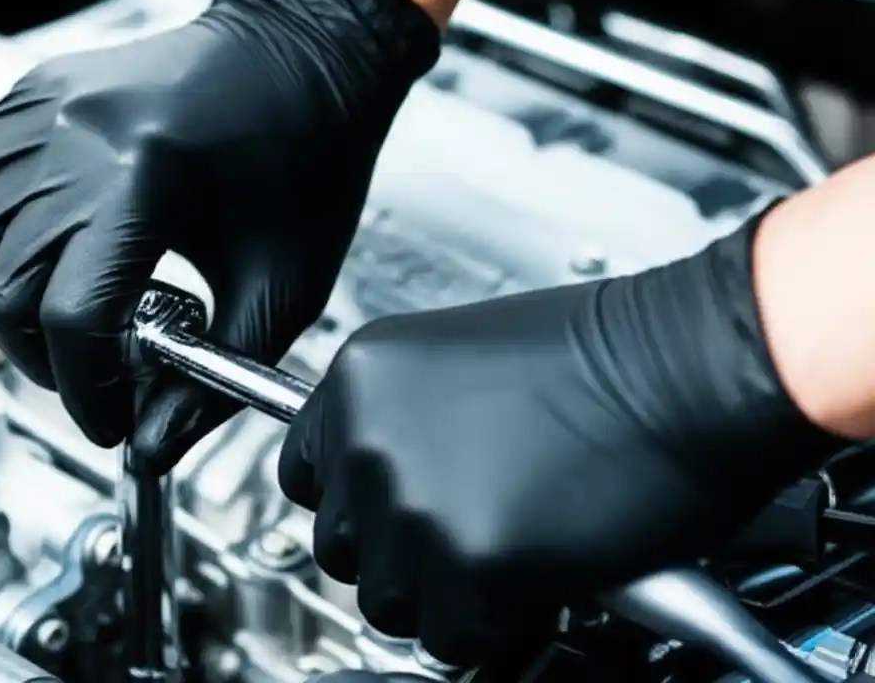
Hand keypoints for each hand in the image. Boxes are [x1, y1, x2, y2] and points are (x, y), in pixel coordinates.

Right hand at [0, 0, 438, 460]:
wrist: (298, 53)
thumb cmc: (307, 151)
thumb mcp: (281, 284)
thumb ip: (213, 379)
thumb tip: (150, 444)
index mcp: (147, 173)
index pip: (73, 315)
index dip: (84, 392)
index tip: (106, 420)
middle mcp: (77, 133)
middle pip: (5, 286)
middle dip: (40, 363)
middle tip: (83, 385)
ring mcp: (40, 110)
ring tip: (26, 346)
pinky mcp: (25, 102)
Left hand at [278, 208, 846, 664]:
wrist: (688, 364)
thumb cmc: (607, 353)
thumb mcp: (462, 363)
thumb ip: (407, 421)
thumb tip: (391, 480)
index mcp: (361, 378)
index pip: (300, 474)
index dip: (352, 505)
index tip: (382, 517)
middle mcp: (370, 439)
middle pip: (340, 547)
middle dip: (400, 555)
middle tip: (462, 539)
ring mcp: (414, 504)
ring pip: (389, 603)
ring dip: (446, 596)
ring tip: (507, 557)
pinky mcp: (471, 563)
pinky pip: (455, 636)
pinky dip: (496, 624)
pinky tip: (538, 579)